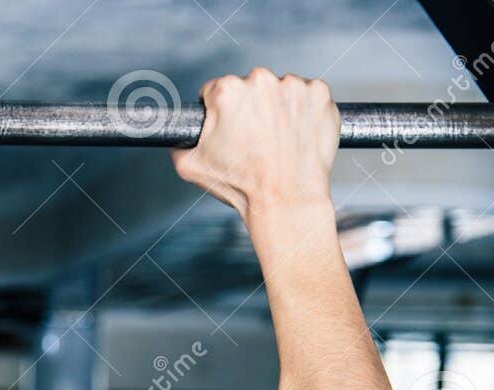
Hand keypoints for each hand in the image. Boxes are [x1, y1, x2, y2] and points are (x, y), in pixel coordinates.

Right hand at [170, 68, 337, 217]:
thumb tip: (178, 133)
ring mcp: (294, 85)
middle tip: (253, 139)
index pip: (215, 90)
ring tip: (276, 140)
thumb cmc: (241, 185)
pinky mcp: (320, 94)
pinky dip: (303, 111)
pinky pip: (307, 96)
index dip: (218, 112)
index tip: (228, 128)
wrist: (287, 199)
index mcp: (227, 91)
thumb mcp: (190, 167)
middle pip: (249, 87)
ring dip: (277, 108)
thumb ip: (178, 141)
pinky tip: (295, 135)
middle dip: (249, 108)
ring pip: (279, 90)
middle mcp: (260, 80)